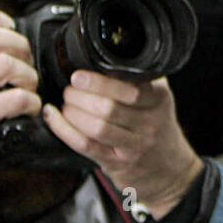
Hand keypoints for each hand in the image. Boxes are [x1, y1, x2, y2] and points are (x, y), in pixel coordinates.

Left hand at [42, 72, 203, 219]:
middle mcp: (149, 123)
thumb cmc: (156, 125)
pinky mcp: (116, 162)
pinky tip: (54, 118)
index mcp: (158, 100)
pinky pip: (85, 145)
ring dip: (72, 113)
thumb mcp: (157, 97)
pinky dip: (64, 130)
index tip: (79, 76)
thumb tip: (104, 55)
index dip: (100, 83)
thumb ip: (139, 77)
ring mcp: (133, 145)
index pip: (131, 90)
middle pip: (109, 109)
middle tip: (69, 90)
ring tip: (65, 104)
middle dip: (80, 97)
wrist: (168, 167)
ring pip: (96, 128)